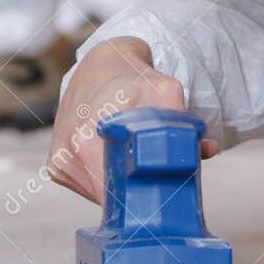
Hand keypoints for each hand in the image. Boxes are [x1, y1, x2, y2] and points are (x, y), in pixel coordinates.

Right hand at [48, 36, 217, 202]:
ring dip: (119, 187)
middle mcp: (66, 154)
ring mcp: (59, 162)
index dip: (141, 199)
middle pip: (106, 198)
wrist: (100, 64)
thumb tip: (206, 150)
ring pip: (97, 194)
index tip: (160, 198)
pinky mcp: (57, 166)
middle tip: (156, 183)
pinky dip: (106, 179)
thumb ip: (185, 122)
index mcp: (86, 139)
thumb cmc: (133, 78)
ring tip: (135, 164)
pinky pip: (87, 186)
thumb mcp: (163, 89)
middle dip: (134, 194)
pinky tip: (116, 158)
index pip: (114, 193)